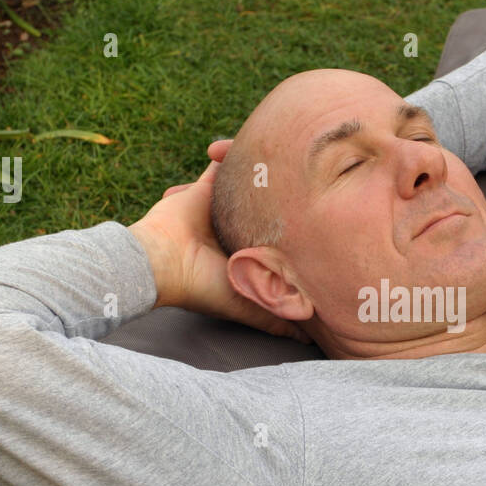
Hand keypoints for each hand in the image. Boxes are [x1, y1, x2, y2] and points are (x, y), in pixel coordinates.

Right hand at [129, 140, 310, 343]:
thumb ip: (279, 318)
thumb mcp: (251, 306)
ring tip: (288, 164)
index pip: (281, 243)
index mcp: (247, 258)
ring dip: (263, 177)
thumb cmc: (205, 287)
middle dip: (287, 204)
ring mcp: (220, 211)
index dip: (300, 234)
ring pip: (250, 188)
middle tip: (316, 189)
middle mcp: (235, 234)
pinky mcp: (204, 189)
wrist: (161, 263)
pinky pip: (221, 164)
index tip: (324, 226)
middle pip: (269, 214)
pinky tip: (253, 145)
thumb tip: (312, 340)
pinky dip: (229, 152)